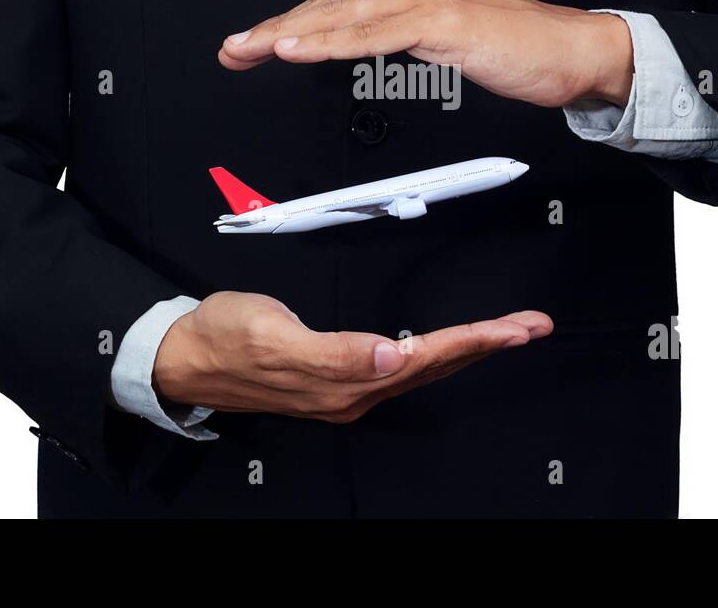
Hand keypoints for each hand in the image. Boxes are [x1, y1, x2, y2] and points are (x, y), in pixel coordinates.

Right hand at [153, 291, 552, 422]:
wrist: (184, 357)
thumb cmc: (223, 337)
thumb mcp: (270, 333)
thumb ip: (332, 352)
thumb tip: (388, 357)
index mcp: (342, 381)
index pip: (425, 357)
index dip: (473, 341)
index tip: (513, 328)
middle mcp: (352, 391)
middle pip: (436, 365)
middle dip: (489, 345)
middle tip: (533, 326)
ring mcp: (346, 389)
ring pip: (425, 368)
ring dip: (470, 349)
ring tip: (508, 332)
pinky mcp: (336, 379)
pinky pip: (404, 367)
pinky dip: (438, 353)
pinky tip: (448, 347)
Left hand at [218, 0, 633, 107]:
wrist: (571, 52)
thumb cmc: (516, 49)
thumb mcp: (445, 39)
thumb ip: (403, 36)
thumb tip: (362, 49)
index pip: (340, 3)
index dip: (292, 24)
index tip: (255, 43)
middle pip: (331, 4)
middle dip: (276, 28)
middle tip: (234, 48)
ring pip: (343, 16)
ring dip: (289, 34)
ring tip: (250, 48)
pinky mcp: (441, 18)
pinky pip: (373, 34)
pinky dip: (329, 42)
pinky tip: (297, 49)